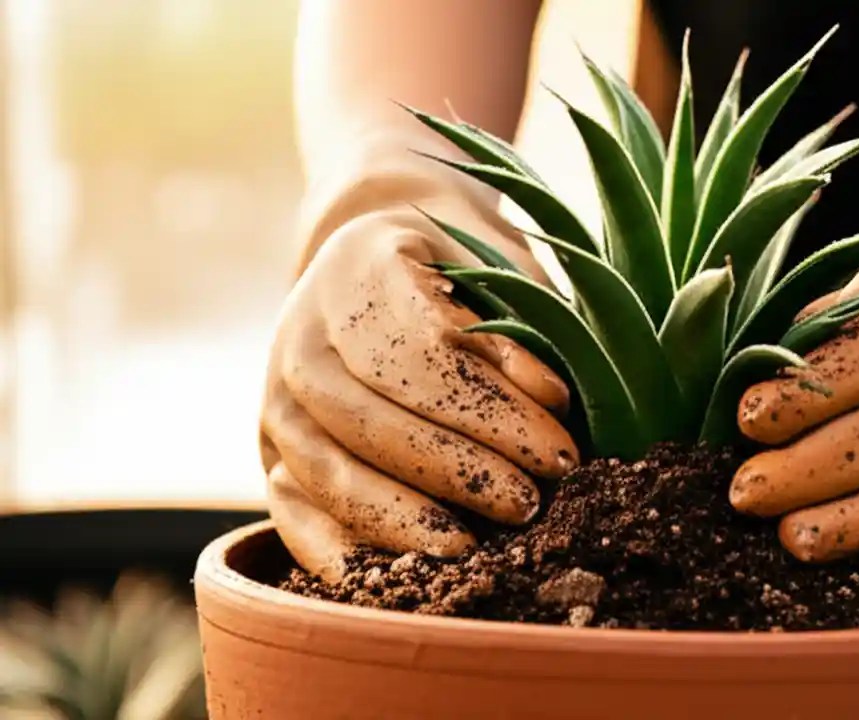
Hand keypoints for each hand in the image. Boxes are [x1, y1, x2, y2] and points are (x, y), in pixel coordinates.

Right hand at [261, 193, 577, 582]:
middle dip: (456, 469)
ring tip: (474, 548)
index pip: (419, 349)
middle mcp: (302, 327)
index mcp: (360, 262)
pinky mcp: (271, 445)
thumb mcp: (499, 270)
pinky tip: (392, 577)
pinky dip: (335, 549)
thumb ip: (521, 327)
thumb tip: (546, 399)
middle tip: (529, 503)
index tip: (556, 446)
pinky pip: (291, 507)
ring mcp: (277, 389)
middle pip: (367, 415)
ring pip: (328, 466)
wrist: (380, 258)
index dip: (490, 406)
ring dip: (403, 517)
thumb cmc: (462, 267)